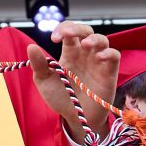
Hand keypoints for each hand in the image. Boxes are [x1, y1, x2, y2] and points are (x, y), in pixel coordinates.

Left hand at [30, 21, 116, 139]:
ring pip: (102, 40)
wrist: (75, 117)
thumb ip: (39, 65)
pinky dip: (109, 53)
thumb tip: (31, 47)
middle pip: (86, 31)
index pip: (68, 32)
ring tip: (86, 45)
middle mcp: (84, 54)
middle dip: (78, 28)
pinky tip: (100, 57)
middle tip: (67, 34)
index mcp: (69, 53)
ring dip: (95, 39)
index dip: (63, 29)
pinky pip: (114, 56)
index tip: (54, 38)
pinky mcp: (109, 73)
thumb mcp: (45, 82)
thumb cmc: (61, 97)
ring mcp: (97, 62)